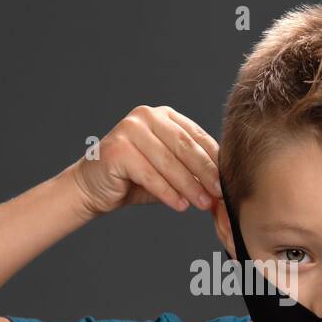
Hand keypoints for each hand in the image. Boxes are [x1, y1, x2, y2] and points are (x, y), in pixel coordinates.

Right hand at [69, 105, 221, 217]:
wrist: (92, 188)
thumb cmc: (133, 180)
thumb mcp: (169, 174)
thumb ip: (192, 173)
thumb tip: (223, 189)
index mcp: (164, 116)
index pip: (196, 136)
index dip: (214, 161)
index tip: (228, 183)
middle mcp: (147, 116)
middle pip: (185, 147)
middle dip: (205, 173)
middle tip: (220, 194)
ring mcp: (130, 129)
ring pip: (169, 162)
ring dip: (189, 186)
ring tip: (203, 204)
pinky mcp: (118, 148)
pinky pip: (150, 174)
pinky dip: (167, 192)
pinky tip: (180, 206)